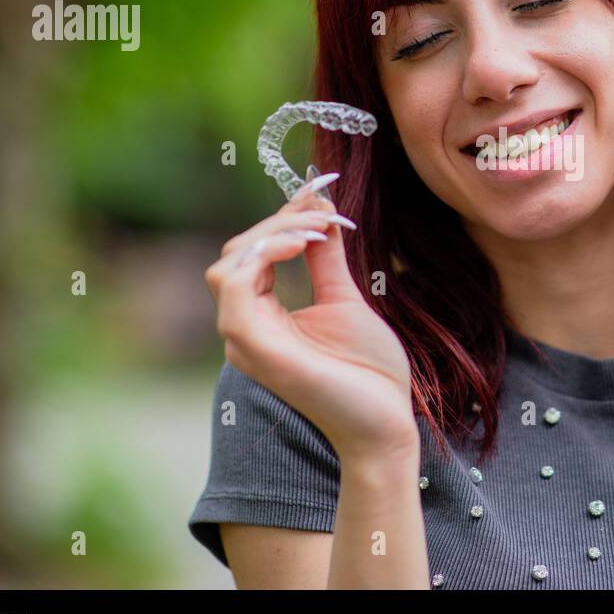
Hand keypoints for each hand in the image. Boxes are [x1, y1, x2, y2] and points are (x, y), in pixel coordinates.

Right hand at [204, 173, 417, 463]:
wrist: (386, 423)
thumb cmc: (369, 372)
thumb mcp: (345, 300)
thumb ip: (326, 259)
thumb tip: (322, 213)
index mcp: (263, 318)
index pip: (251, 255)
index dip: (280, 217)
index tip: (318, 190)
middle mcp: (245, 330)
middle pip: (235, 254)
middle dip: (278, 221)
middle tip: (323, 209)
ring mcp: (246, 342)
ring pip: (226, 267)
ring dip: (271, 235)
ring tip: (317, 227)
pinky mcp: (257, 350)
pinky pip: (234, 290)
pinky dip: (265, 256)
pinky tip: (304, 244)